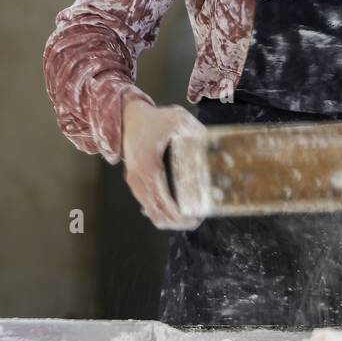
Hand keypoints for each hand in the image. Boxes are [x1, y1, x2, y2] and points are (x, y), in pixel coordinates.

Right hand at [121, 99, 205, 229]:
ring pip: (151, 212)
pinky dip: (160, 212)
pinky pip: (147, 205)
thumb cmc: (152, 120)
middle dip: (177, 222)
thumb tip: (214, 142)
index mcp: (148, 168)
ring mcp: (135, 183)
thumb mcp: (176, 119)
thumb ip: (194, 130)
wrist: (128, 118)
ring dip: (169, 219)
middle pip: (157, 213)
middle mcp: (138, 180)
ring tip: (188, 217)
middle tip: (195, 220)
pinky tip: (175, 211)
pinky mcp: (135, 183)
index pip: (163, 202)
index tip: (194, 219)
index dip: (178, 215)